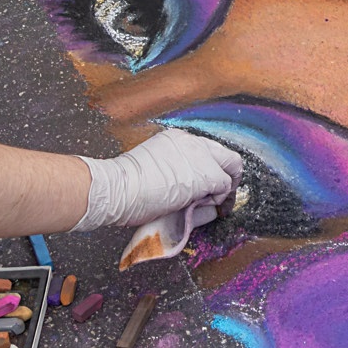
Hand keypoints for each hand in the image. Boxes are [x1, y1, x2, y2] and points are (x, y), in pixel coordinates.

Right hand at [76, 126, 242, 231]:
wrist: (117, 189)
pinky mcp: (206, 174)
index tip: (207, 187)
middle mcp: (191, 141)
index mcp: (176, 140)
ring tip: (213, 204)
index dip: (210, 169)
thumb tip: (199, 196)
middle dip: (227, 175)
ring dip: (223, 187)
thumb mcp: (155, 174)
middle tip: (222, 195)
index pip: (205, 151)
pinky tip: (206, 206)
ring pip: (230, 166)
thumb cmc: (126, 188)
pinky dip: (220, 198)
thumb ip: (177, 178)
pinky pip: (224, 186)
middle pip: (224, 154)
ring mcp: (200, 155)